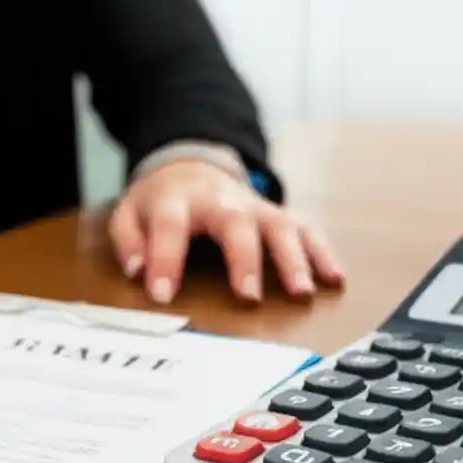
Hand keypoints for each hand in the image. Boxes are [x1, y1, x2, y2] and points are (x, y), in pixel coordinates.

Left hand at [108, 159, 343, 304]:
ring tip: (303, 292)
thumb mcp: (129, 214)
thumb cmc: (161, 201)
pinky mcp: (276, 215)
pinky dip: (322, 252)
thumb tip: (138, 272)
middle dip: (244, 260)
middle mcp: (221, 201)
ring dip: (294, 259)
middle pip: (236, 224)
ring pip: (279, 226)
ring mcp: (254, 207)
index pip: (170, 227)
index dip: (165, 260)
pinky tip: (334, 278)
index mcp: (177, 200)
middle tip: (249, 297)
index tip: (162, 295)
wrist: (191, 164)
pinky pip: (305, 229)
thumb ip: (128, 241)